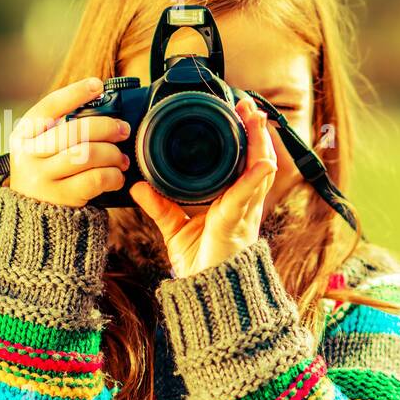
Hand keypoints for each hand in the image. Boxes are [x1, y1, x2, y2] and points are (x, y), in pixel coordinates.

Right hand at [8, 77, 130, 206]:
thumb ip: (61, 130)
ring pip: (87, 154)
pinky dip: (112, 176)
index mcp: (24, 134)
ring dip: (112, 154)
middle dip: (106, 127)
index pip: (49, 106)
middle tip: (123, 129)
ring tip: (121, 158)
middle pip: (75, 131)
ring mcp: (42, 177)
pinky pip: (95, 179)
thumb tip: (101, 106)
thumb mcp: (41, 150)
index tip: (97, 85)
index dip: (75, 93)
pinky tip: (117, 176)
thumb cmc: (47, 176)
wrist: (34, 220)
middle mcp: (28, 154)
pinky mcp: (60, 198)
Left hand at [131, 93, 277, 277]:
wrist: (207, 293)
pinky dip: (255, 178)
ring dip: (260, 144)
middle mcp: (245, 205)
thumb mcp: (176, 228)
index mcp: (233, 202)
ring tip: (256, 120)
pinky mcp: (236, 223)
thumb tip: (138, 185)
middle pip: (259, 160)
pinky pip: (248, 197)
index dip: (247, 140)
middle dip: (257, 132)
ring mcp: (244, 213)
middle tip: (250, 106)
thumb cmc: (200, 264)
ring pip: (261, 171)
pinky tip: (259, 162)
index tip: (240, 115)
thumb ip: (159, 205)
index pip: (245, 164)